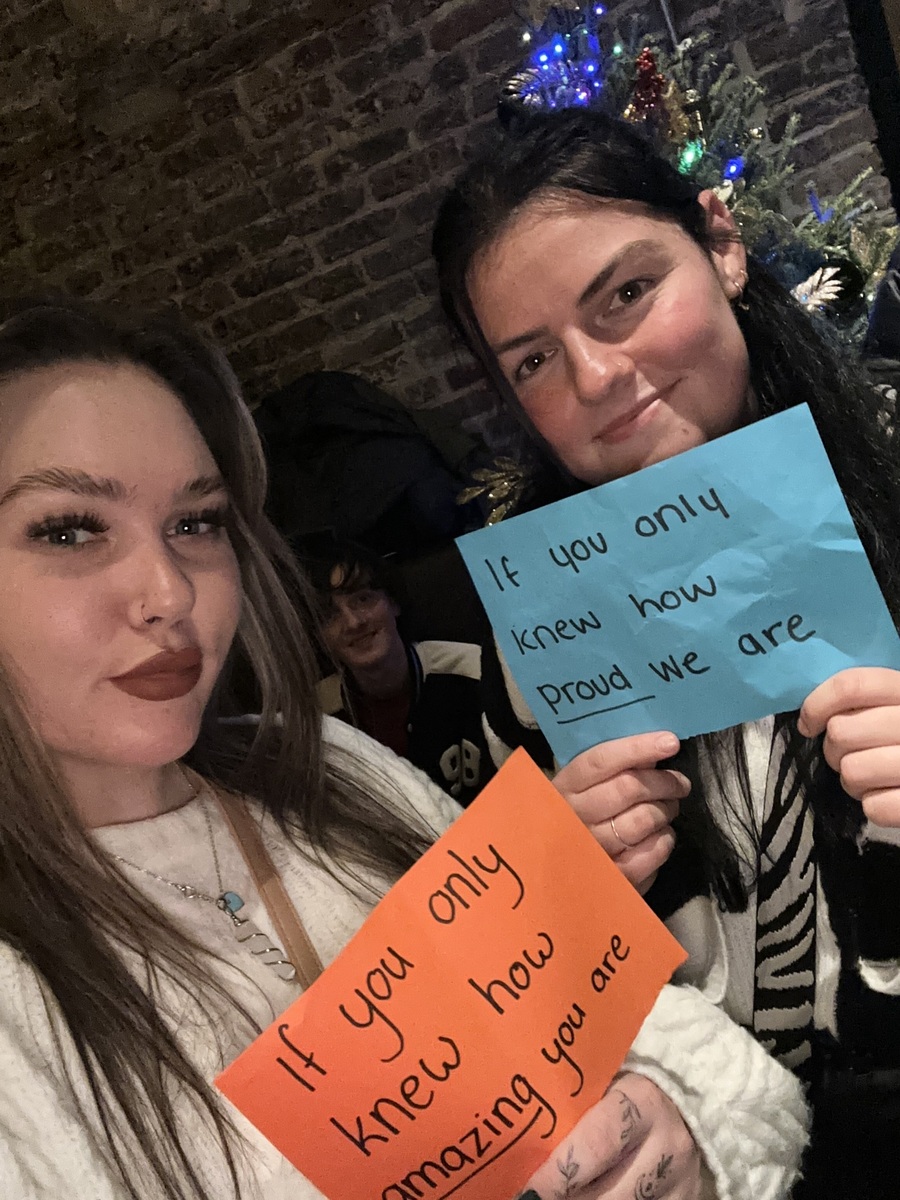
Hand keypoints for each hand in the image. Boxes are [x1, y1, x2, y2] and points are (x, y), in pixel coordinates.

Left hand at [522, 1073, 701, 1199]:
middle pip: (611, 1193)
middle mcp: (668, 1144)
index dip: (558, 1174)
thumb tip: (525, 1141)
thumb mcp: (605, 1086)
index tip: (529, 1190)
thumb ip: (576, 1110)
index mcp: (642, 1102)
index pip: (596, 1144)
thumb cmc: (626, 1088)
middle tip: (535, 1199)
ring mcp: (681, 1180)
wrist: (684, 1100)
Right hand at [553, 732, 687, 893]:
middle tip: (680, 784)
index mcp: (565, 787)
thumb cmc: (582, 817)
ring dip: (666, 810)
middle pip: (629, 788)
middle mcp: (575, 817)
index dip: (638, 748)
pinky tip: (661, 834)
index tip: (671, 742)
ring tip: (669, 808)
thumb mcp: (585, 789)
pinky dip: (665, 840)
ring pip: (644, 819)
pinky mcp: (615, 876)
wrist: (563, 871)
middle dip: (664, 782)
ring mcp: (594, 848)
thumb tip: (656, 747)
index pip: (602, 760)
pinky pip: (653, 851)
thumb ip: (615, 768)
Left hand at [799, 666, 899, 824]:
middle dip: (835, 750)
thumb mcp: (894, 706)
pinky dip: (876, 805)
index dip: (818, 704)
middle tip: (852, 756)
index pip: (852, 686)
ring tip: (872, 779)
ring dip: (853, 781)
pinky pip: (874, 807)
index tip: (808, 725)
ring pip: (851, 771)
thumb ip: (866, 700)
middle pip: (842, 731)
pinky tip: (889, 796)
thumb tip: (812, 716)